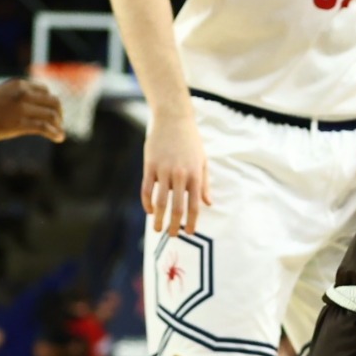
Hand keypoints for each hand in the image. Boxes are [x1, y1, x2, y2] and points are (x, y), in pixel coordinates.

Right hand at [0, 78, 64, 142]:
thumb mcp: (2, 94)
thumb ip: (17, 97)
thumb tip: (30, 107)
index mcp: (19, 84)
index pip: (45, 91)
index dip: (51, 103)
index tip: (52, 113)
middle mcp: (23, 93)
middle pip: (54, 102)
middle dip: (59, 114)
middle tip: (58, 124)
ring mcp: (22, 108)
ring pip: (52, 115)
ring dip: (59, 125)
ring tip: (59, 133)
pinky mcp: (19, 123)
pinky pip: (45, 127)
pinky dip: (55, 133)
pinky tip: (58, 138)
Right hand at [140, 113, 211, 236]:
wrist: (173, 119)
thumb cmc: (190, 141)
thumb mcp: (203, 161)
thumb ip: (204, 183)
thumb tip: (208, 203)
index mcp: (195, 175)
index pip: (194, 205)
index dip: (192, 221)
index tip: (189, 233)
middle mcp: (180, 175)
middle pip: (176, 207)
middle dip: (174, 225)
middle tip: (171, 236)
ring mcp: (164, 170)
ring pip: (160, 201)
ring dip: (158, 218)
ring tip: (157, 229)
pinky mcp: (150, 165)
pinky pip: (147, 188)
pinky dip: (147, 202)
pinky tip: (149, 210)